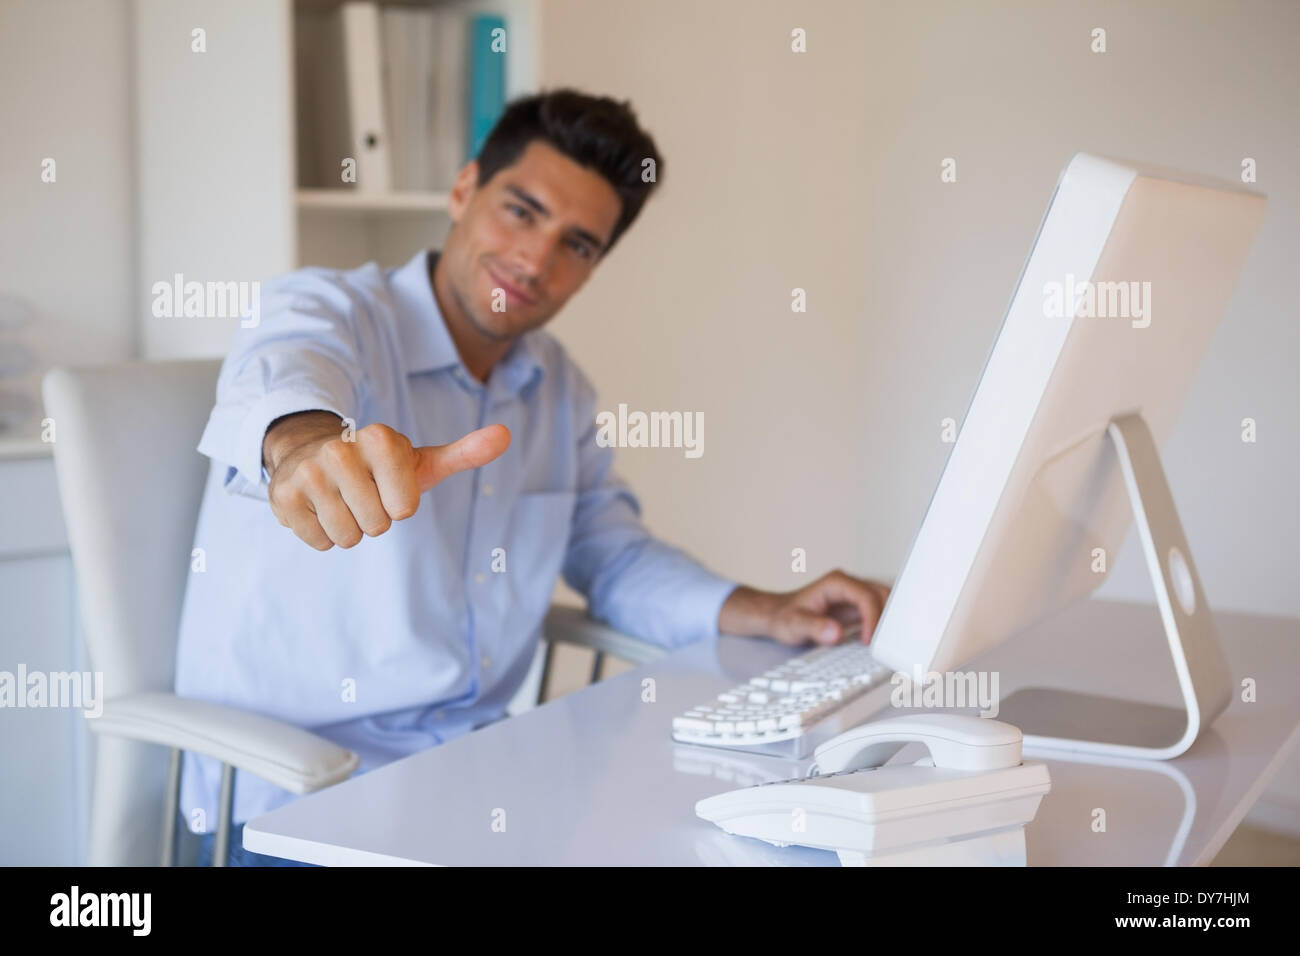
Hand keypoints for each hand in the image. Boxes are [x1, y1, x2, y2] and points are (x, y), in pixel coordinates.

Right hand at [263, 411, 509, 549]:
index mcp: (381, 438)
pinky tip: (318, 507)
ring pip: (348, 537)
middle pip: (377, 526)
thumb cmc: (378, 466)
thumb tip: (506, 435)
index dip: (399, 504)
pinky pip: (319, 542)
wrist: (313, 453)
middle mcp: (341, 450)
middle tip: (361, 494)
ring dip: (348, 527)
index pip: (404, 508)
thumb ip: (465, 452)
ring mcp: (308, 472)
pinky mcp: (283, 497)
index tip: (387, 484)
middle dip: (373, 518)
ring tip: (340, 500)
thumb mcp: (421, 461)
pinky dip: (321, 533)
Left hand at [718, 571, 890, 646]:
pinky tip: (882, 641)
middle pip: (880, 595)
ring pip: (883, 602)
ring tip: (886, 643)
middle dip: (887, 617)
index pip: (865, 596)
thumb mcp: (794, 625)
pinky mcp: (855, 609)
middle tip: (886, 643)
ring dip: (888, 620)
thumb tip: (836, 633)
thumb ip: (814, 628)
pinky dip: (883, 625)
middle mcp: (848, 586)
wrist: (775, 616)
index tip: (869, 640)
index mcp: (836, 583)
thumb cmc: (783, 617)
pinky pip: (877, 613)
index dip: (872, 618)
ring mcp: (853, 597)